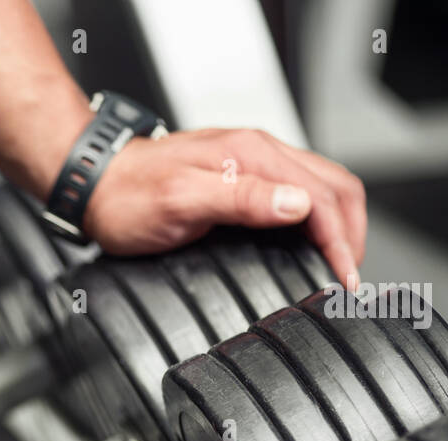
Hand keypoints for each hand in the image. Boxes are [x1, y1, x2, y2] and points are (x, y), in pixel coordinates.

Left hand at [83, 128, 366, 289]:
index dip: (341, 241)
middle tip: (350, 277)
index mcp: (253, 155)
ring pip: (321, 189)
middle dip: (352, 233)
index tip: (345, 279)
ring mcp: (253, 165)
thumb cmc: (128, 197)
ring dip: (339, 225)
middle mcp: (259, 154)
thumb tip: (298, 206)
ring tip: (340, 264)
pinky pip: (297, 195)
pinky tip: (311, 245)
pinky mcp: (243, 180)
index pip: (323, 195)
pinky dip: (317, 221)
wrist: (96, 185)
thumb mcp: (183, 201)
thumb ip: (242, 201)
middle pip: (335, 187)